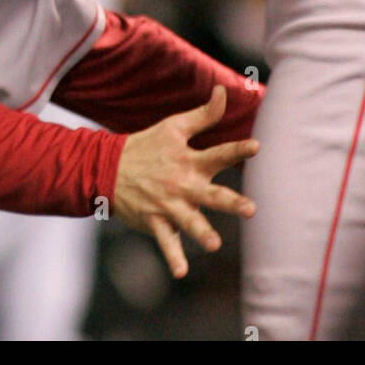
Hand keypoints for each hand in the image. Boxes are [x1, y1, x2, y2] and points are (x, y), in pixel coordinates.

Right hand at [112, 85, 258, 277]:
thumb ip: (204, 114)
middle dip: (230, 202)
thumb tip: (225, 92)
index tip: (256, 147)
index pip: (218, 153)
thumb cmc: (148, 144)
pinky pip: (166, 241)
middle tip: (250, 209)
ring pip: (189, 221)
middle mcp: (181, 183)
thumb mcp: (174, 126)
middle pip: (210, 194)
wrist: (109, 167)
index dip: (237, 149)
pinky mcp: (155, 221)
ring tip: (214, 244)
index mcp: (189, 160)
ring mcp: (168, 204)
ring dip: (201, 232)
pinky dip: (172, 257)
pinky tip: (180, 272)